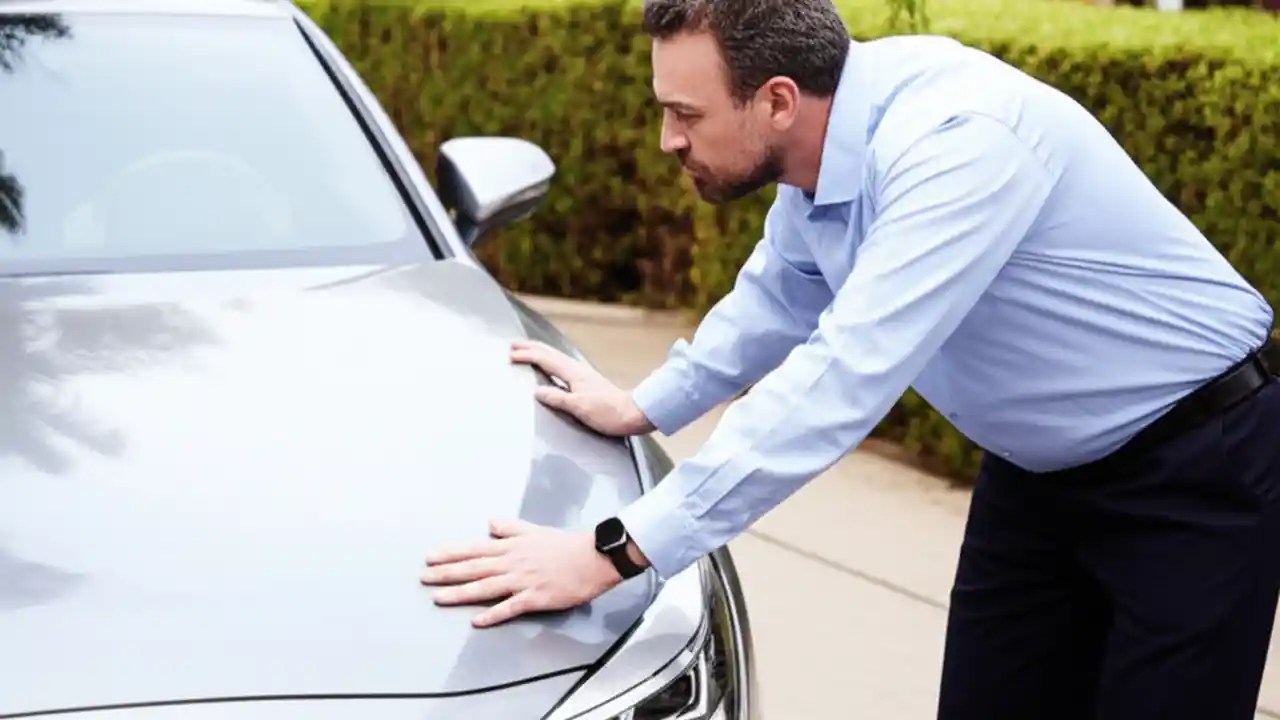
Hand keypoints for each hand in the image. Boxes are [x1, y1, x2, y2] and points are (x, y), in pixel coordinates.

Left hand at [421, 519, 627, 627]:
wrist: (594, 557)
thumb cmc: (567, 545)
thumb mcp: (536, 530)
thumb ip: (512, 528)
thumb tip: (491, 523)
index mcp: (512, 547)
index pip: (475, 549)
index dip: (451, 554)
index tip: (431, 557)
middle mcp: (513, 562)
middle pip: (474, 568)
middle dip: (446, 573)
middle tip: (423, 578)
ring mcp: (523, 580)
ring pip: (485, 587)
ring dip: (460, 593)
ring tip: (438, 597)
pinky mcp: (536, 597)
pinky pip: (510, 607)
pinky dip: (493, 614)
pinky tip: (477, 621)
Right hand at [510, 340, 654, 436]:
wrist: (633, 414)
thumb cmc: (608, 412)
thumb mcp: (579, 407)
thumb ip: (557, 398)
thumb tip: (536, 391)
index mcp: (573, 373)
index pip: (545, 360)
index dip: (527, 356)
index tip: (510, 356)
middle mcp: (577, 370)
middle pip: (550, 353)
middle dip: (530, 348)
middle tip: (512, 345)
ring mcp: (582, 375)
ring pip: (555, 357)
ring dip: (538, 353)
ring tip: (525, 351)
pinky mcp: (586, 382)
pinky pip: (561, 366)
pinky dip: (549, 362)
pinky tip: (549, 368)